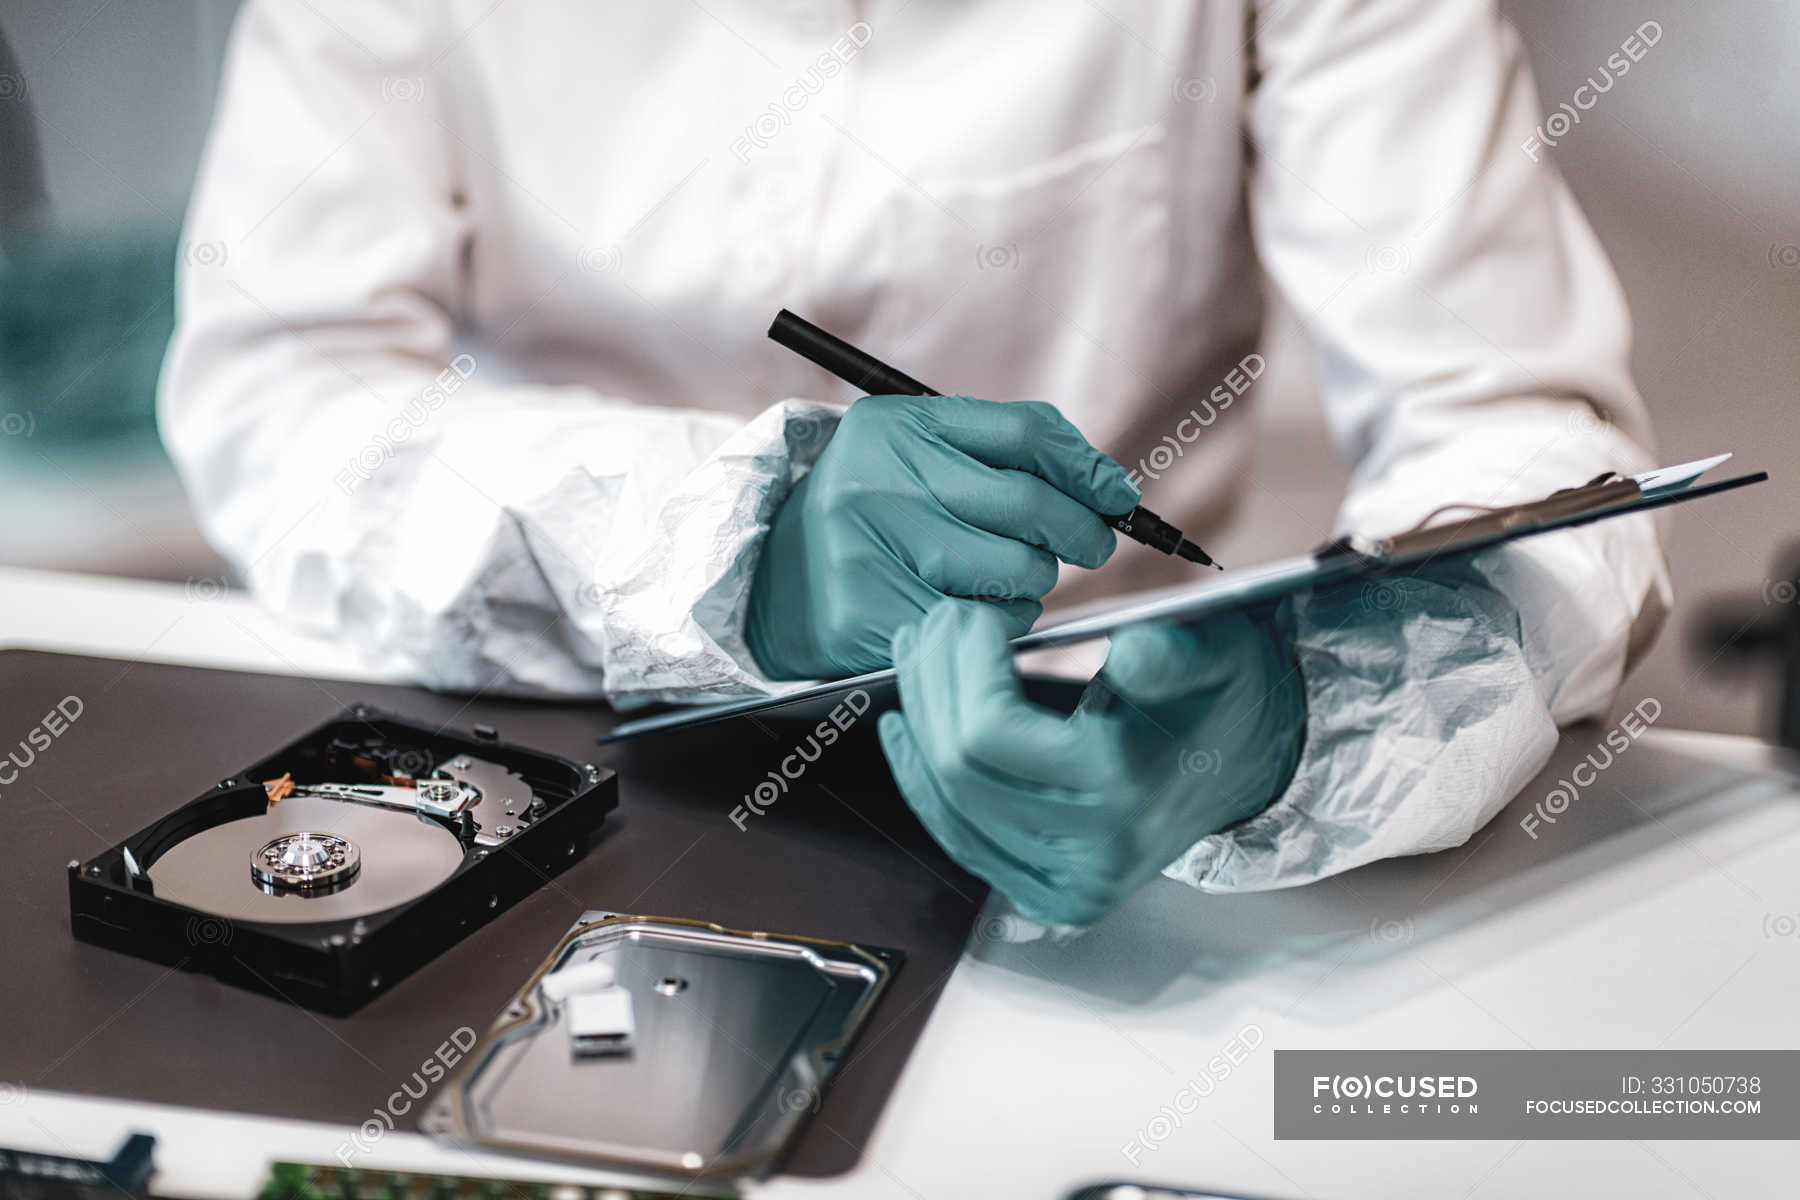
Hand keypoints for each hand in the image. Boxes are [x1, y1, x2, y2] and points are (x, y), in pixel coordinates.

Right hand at [746, 394, 1138, 679]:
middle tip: (1090, 545)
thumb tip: (1109, 489)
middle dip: (1080, 533)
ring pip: (1014, 573)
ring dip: (1032, 583)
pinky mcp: (869, 613)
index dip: (1086, 467)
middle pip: (1030, 507)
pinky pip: (980, 624)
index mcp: (896, 426)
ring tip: (1005, 577)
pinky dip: (997, 623)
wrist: (770, 580)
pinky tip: (971, 611)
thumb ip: (1000, 453)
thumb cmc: (872, 514)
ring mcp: (869, 549)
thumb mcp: (917, 456)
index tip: (1116, 496)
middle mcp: (878, 480)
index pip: (1025, 433)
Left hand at [876, 599, 1305, 924]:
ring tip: (919, 656)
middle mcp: (1091, 855)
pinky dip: (921, 778)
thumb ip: (1177, 652)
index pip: (988, 733)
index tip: (973, 612)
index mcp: (1124, 792)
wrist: (1246, 764)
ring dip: (919, 720)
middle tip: (937, 622)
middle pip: (956, 765)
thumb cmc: (1221, 695)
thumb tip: (1136, 649)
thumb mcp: (1216, 653)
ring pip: (945, 800)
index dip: (961, 663)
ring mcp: (1065, 886)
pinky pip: (959, 836)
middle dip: (931, 681)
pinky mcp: (1046, 893)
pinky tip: (907, 727)